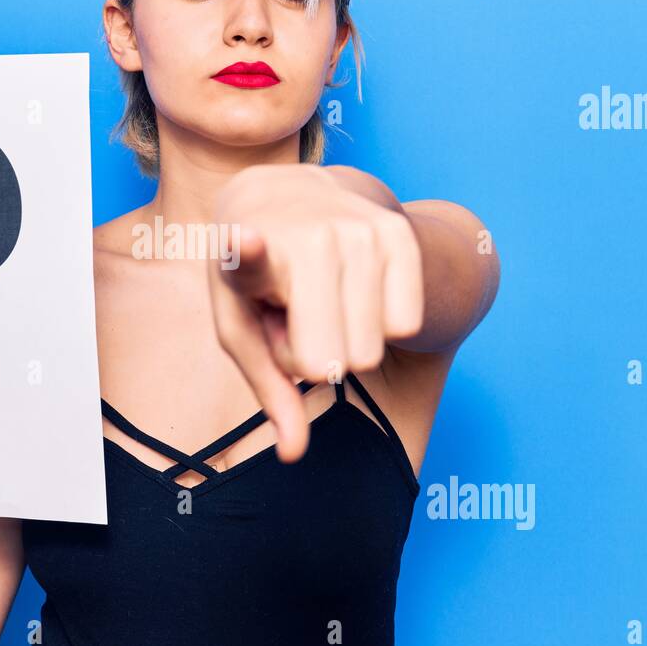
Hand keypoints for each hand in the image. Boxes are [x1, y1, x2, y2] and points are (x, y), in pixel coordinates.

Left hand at [207, 165, 422, 461]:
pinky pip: (404, 324)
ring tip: (316, 294)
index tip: (247, 240)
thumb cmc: (255, 276)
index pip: (250, 258)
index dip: (249, 253)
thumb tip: (292, 453)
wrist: (287, 192)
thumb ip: (268, 390)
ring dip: (346, 337)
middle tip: (293, 313)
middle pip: (330, 363)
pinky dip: (381, 321)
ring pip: (369, 350)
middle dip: (313, 356)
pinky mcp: (398, 231)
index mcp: (245, 255)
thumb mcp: (241, 327)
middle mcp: (305, 236)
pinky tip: (350, 284)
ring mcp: (356, 229)